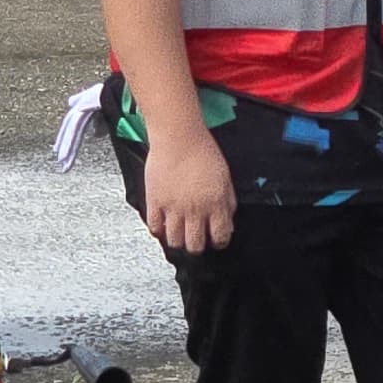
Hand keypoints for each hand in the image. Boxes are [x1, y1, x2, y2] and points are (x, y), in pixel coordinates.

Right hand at [143, 124, 235, 256]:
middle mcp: (195, 209)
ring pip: (174, 241)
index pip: (220, 237)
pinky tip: (164, 225)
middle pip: (195, 245)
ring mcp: (173, 208)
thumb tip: (227, 222)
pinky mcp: (155, 202)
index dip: (219, 242)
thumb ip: (227, 203)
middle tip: (197, 239)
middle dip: (198, 245)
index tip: (216, 240)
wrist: (178, 136)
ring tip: (179, 232)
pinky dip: (159, 230)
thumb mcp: (225, 178)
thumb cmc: (202, 151)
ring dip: (178, 240)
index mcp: (216, 204)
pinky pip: (155, 227)